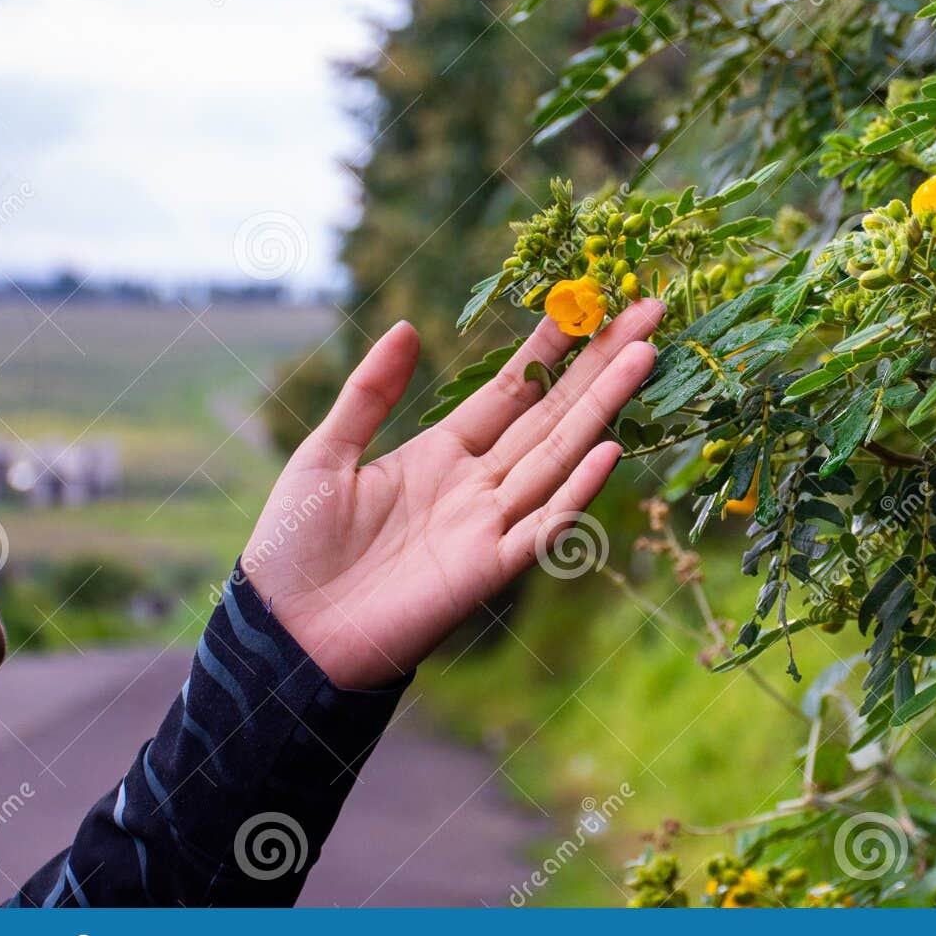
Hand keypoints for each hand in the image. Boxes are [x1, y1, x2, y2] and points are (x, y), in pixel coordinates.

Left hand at [239, 298, 664, 688]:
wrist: (286, 633)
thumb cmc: (296, 548)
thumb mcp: (326, 454)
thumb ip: (369, 394)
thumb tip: (405, 326)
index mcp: (441, 453)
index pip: (511, 389)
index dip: (550, 346)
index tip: (588, 301)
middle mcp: (477, 484)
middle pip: (552, 412)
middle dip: (600, 362)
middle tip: (649, 311)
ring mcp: (488, 526)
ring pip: (558, 454)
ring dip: (602, 406)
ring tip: (644, 356)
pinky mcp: (486, 570)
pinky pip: (542, 526)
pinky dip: (577, 491)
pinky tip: (610, 450)